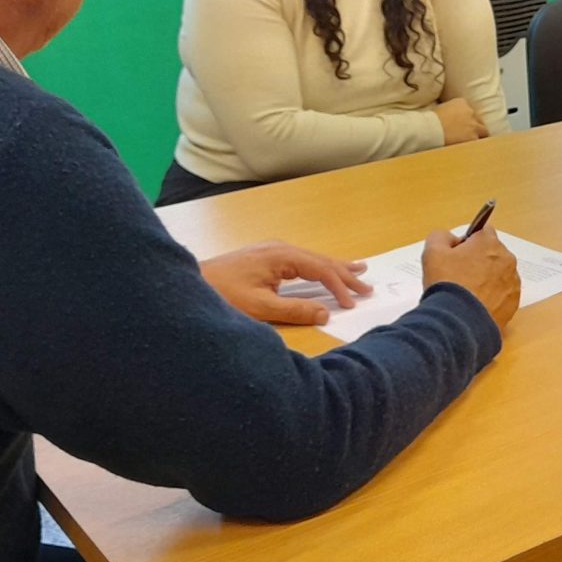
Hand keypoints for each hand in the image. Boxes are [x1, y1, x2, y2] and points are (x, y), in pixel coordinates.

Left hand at [199, 241, 370, 326]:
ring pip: (312, 258)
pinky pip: (301, 260)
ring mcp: (273, 251)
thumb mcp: (261, 308)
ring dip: (335, 268)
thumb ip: (295, 310)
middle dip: (345, 275)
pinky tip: (324, 269)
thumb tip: (325, 313)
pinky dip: (319, 267)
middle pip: (321, 261)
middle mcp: (280, 248)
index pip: (320, 270)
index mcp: (281, 256)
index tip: (353, 304)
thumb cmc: (223, 294)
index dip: (339, 287)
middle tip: (368, 287)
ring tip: (358, 269)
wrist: (193, 283)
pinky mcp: (266, 257)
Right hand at [421, 227, 520, 329]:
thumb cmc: (446, 282)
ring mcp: (513, 282)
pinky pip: (502, 294)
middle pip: (492, 253)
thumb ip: (441, 236)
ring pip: (499, 274)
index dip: (467, 242)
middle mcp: (507, 259)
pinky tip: (476, 305)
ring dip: (487, 279)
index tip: (456, 255)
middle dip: (478, 261)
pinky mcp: (514, 303)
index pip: (481, 231)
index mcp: (489, 242)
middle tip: (459, 277)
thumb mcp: (432, 251)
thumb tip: (452, 239)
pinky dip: (492, 297)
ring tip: (468, 294)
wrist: (459, 322)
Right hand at [434, 97, 488, 145]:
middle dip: (476, 127)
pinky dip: (476, 146)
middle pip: (479, 120)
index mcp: (462, 102)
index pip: (470, 110)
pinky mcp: (473, 138)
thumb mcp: (440, 109)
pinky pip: (479, 143)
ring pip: (484, 132)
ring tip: (473, 143)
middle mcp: (470, 112)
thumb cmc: (430, 120)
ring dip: (478, 136)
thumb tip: (449, 117)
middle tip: (470, 134)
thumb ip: (450, 111)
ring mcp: (473, 125)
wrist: (430, 129)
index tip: (465, 124)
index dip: (469, 119)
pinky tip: (472, 150)